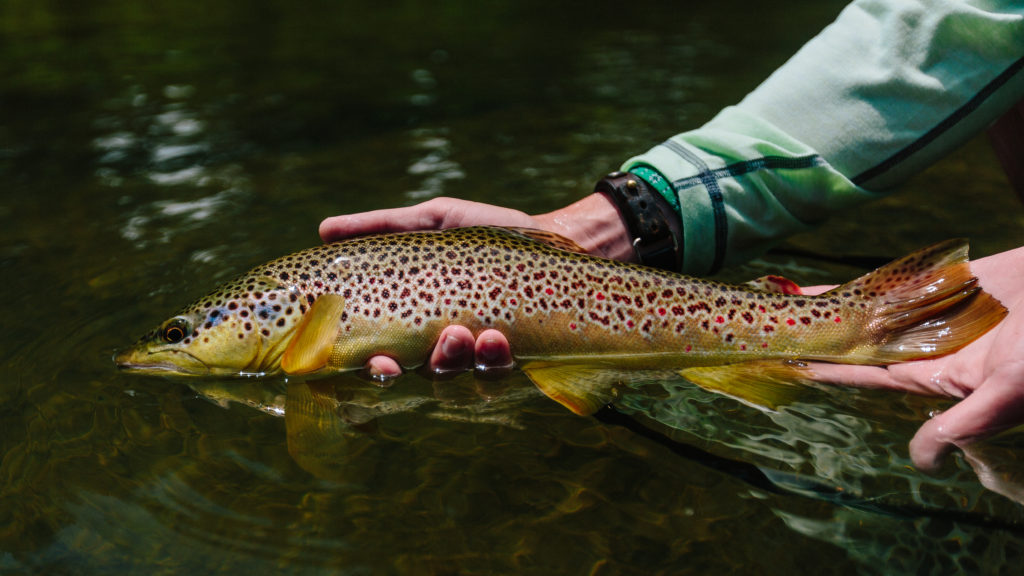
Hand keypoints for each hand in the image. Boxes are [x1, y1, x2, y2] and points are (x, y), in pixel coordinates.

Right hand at [321, 195, 631, 376]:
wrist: (554, 239)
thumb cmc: (486, 234)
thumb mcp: (433, 222)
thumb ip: (383, 227)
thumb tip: (324, 230)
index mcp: (414, 319)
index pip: (379, 352)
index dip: (367, 366)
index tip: (367, 360)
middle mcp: (440, 345)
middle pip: (407, 375)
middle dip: (396, 375)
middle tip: (394, 363)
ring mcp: (476, 356)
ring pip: (451, 378)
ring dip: (449, 361)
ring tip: (461, 334)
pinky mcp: (514, 359)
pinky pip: (496, 374)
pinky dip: (492, 359)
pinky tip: (495, 338)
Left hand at [802, 246, 1023, 471]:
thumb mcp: (1009, 392)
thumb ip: (964, 423)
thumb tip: (922, 461)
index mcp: (934, 373)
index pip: (862, 374)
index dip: (823, 370)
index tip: (780, 364)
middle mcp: (926, 343)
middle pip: (855, 341)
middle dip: (814, 336)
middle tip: (763, 326)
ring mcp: (932, 310)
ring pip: (866, 309)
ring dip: (828, 306)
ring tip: (780, 302)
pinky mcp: (944, 280)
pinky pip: (892, 281)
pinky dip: (859, 282)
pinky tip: (827, 282)